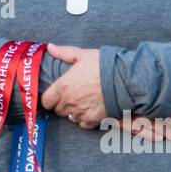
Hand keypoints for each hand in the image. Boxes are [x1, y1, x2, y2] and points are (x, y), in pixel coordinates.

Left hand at [41, 44, 170, 140]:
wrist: (124, 79)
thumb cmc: (103, 65)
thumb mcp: (82, 55)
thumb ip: (63, 52)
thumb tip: (50, 47)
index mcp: (63, 86)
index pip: (46, 101)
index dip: (50, 99)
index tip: (55, 96)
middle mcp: (69, 101)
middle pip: (58, 110)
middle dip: (62, 104)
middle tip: (72, 96)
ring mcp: (81, 111)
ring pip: (70, 117)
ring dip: (73, 112)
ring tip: (82, 102)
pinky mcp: (93, 119)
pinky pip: (83, 124)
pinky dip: (85, 119)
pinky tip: (90, 110)